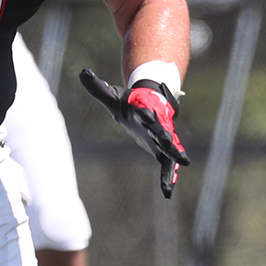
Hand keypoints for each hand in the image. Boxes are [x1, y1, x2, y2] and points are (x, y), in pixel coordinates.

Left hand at [79, 69, 190, 197]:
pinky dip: (168, 176)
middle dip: (166, 137)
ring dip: (174, 157)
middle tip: (169, 143)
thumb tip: (82, 73)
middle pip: (162, 130)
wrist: (151, 104)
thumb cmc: (131, 103)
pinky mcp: (163, 150)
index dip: (146, 113)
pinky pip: (167, 164)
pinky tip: (168, 192)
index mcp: (144, 110)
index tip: (147, 114)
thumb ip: (99, 89)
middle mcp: (157, 124)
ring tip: (182, 164)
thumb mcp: (114, 98)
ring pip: (170, 148)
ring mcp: (163, 137)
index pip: (145, 110)